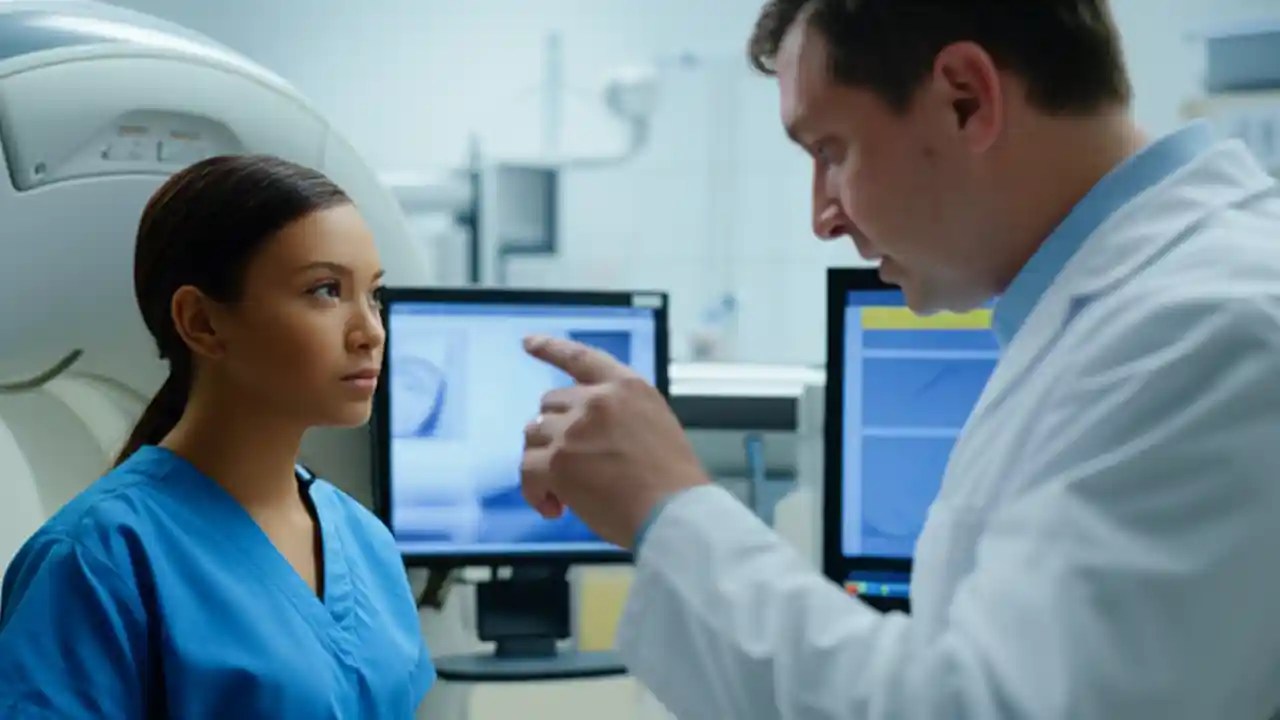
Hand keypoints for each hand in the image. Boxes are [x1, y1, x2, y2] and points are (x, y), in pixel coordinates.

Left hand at [520, 335, 709, 548]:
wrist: (673, 512)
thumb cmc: (673, 482)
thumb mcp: (656, 426)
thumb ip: (619, 417)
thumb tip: (584, 435)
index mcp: (627, 387)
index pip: (580, 357)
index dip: (551, 348)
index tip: (527, 342)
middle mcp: (597, 400)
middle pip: (550, 405)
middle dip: (554, 432)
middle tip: (570, 466)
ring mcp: (574, 429)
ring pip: (533, 435)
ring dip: (542, 461)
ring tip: (562, 492)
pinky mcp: (557, 462)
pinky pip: (528, 470)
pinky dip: (534, 491)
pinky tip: (554, 509)